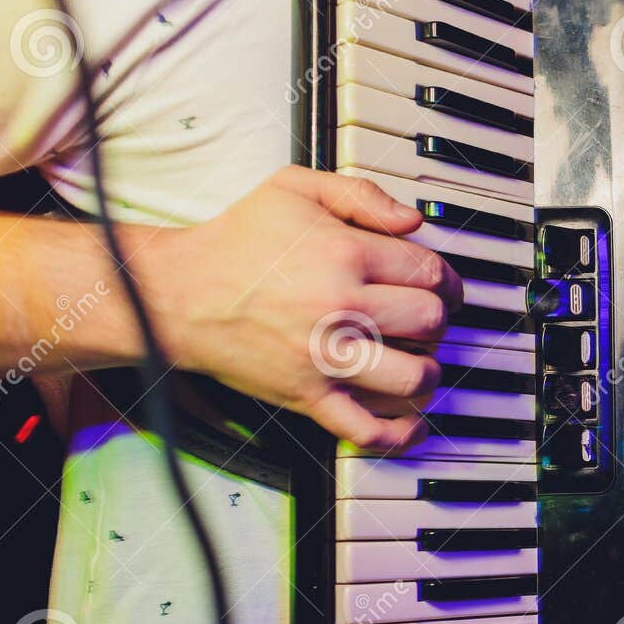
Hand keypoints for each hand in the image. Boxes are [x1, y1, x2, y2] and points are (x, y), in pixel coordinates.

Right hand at [142, 166, 462, 450]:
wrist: (177, 293)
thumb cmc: (236, 241)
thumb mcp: (293, 189)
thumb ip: (359, 195)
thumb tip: (412, 221)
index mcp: (345, 254)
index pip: (429, 272)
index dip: (446, 281)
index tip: (442, 288)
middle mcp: (342, 307)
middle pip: (430, 322)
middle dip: (438, 321)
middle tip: (427, 321)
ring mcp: (327, 357)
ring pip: (413, 376)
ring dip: (427, 371)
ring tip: (416, 361)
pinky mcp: (308, 396)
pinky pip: (368, 429)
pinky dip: (399, 433)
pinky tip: (411, 422)